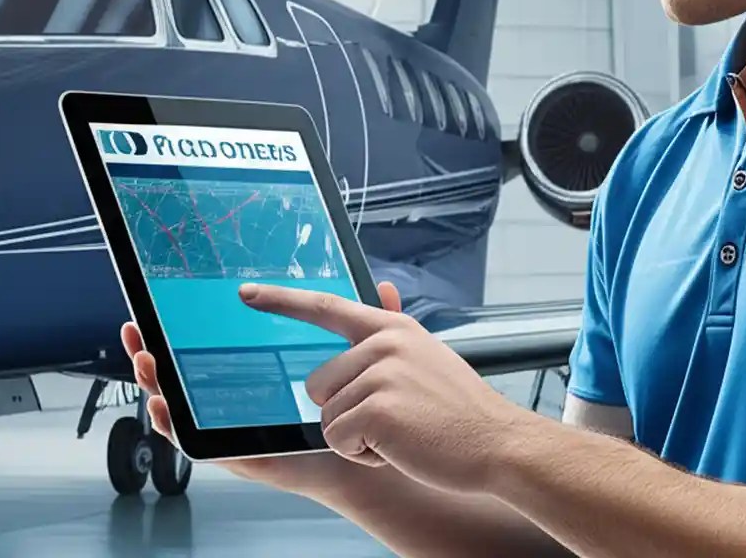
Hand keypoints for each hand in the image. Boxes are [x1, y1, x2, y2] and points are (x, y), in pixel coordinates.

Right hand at [119, 282, 407, 497]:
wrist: (378, 463)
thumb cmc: (368, 414)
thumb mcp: (368, 361)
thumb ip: (374, 324)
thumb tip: (386, 286)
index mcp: (263, 376)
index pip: (215, 347)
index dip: (184, 330)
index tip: (162, 303)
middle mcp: (243, 403)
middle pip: (187, 376)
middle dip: (153, 353)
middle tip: (136, 329)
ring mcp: (238, 431)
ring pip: (184, 408)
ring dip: (155, 386)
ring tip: (142, 363)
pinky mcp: (243, 458)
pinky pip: (199, 446)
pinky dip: (175, 429)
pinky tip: (163, 409)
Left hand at [238, 282, 541, 495]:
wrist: (499, 444)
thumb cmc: (461, 412)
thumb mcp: (428, 357)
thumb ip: (393, 334)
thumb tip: (380, 291)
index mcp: (392, 328)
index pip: (326, 307)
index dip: (281, 300)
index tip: (246, 293)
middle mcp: (383, 344)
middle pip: (317, 383)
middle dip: (345, 412)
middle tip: (395, 420)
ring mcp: (380, 374)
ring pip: (326, 416)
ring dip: (356, 437)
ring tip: (403, 434)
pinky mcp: (377, 409)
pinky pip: (337, 439)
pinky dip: (363, 455)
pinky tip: (400, 448)